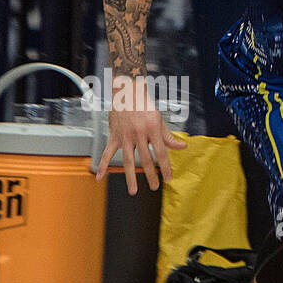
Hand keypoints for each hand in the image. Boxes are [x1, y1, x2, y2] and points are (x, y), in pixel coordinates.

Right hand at [95, 76, 188, 194]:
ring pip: (128, 160)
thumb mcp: (160, 120)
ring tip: (133, 190)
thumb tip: (182, 147)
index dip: (165, 167)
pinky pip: (107, 153)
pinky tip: (101, 177)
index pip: (161, 152)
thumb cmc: (144, 106)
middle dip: (151, 175)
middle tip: (154, 187)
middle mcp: (139, 133)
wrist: (127, 92)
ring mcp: (125, 136)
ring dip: (130, 177)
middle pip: (145, 159)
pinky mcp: (114, 136)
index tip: (168, 178)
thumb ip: (169, 136)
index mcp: (153, 129)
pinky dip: (103, 165)